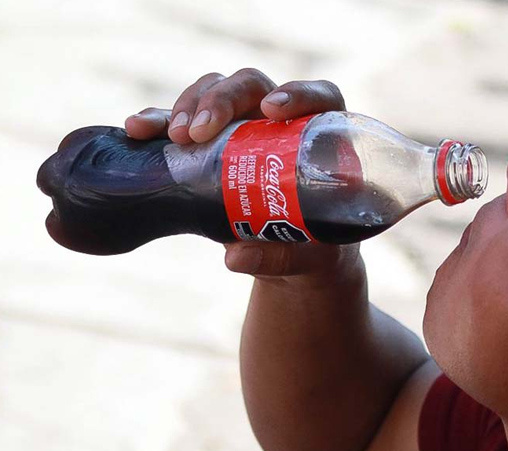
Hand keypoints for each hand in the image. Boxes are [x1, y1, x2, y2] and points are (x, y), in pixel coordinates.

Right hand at [124, 69, 357, 279]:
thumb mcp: (305, 258)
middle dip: (223, 99)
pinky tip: (137, 129)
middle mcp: (282, 120)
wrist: (289, 257)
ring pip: (214, 91)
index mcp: (321, 137)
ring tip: (174, 137)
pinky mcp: (208, 140)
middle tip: (201, 131)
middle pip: (253, 86)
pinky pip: (180, 120)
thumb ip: (278, 257)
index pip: (319, 97)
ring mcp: (242, 125)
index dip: (298, 94)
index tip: (272, 111)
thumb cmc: (312, 250)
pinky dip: (157, 122)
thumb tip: (235, 257)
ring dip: (189, 105)